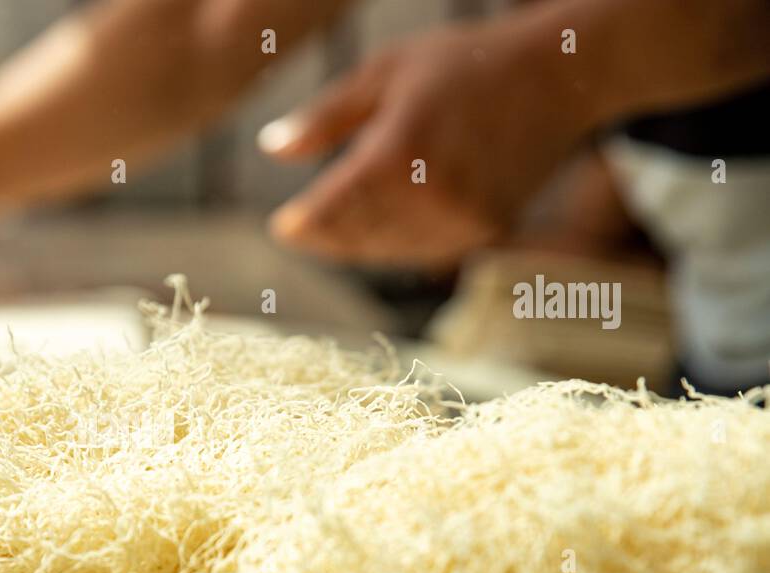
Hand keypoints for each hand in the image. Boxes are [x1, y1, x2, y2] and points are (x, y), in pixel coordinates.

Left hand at [259, 20, 591, 268]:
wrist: (559, 77)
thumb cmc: (463, 64)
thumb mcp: (383, 73)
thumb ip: (323, 117)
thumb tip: (271, 147)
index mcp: (397, 153)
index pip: (331, 209)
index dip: (301, 226)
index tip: (281, 228)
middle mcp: (430, 194)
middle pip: (356, 236)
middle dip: (324, 238)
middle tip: (303, 233)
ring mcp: (462, 218)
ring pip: (388, 251)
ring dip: (358, 246)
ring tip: (335, 233)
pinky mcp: (485, 230)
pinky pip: (424, 251)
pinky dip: (396, 245)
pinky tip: (381, 230)